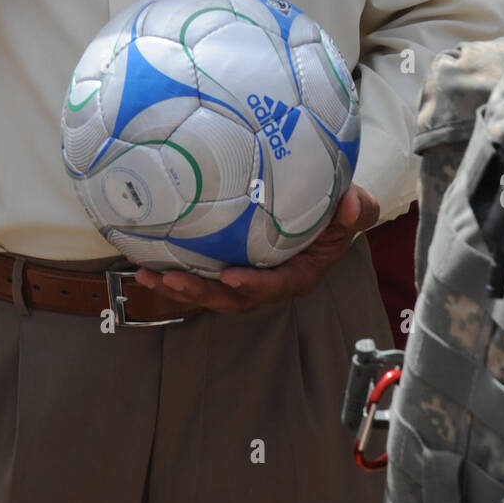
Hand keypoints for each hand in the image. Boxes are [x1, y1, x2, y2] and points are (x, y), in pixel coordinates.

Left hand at [133, 183, 379, 313]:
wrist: (323, 206)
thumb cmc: (337, 209)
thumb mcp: (356, 206)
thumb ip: (358, 207)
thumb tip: (351, 205)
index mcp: (300, 272)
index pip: (277, 285)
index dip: (254, 285)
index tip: (230, 277)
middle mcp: (270, 281)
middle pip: (235, 297)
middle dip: (203, 293)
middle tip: (174, 279)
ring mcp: (246, 276)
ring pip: (212, 293)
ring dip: (180, 289)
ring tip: (149, 277)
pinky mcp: (227, 267)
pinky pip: (200, 277)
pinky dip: (174, 276)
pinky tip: (145, 266)